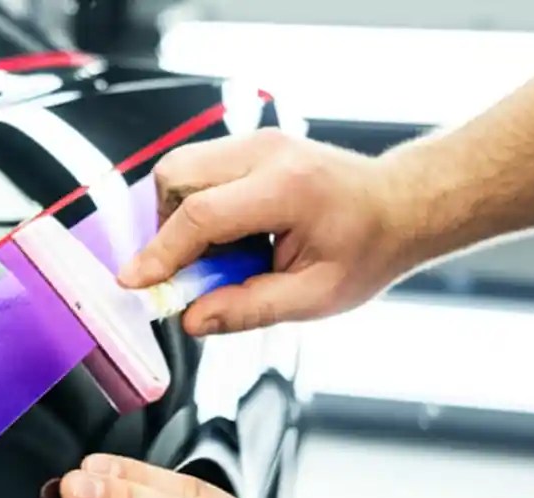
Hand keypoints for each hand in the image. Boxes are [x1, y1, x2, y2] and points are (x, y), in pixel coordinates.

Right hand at [120, 129, 422, 335]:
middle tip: (191, 269)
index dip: (160, 253)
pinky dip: (197, 207)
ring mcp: (257, 142)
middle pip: (175, 176)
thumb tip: (192, 319)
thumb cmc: (366, 249)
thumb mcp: (316, 297)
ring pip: (180, 170)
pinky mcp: (251, 145)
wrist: (400, 205)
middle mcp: (266, 153)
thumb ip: (249, 308)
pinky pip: (198, 171)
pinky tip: (232, 237)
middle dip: (165, 228)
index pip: (201, 216)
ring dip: (180, 217)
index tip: (134, 283)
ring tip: (221, 254)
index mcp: (287, 188)